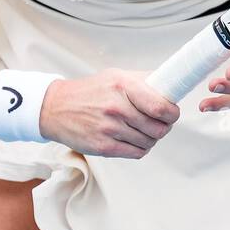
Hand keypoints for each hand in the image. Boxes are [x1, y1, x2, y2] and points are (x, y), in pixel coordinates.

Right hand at [40, 69, 180, 158]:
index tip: (171, 113)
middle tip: (159, 123)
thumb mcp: (116, 76)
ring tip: (143, 130)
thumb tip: (171, 85)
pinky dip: (140, 148)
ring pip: (149, 142)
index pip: (161, 107)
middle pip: (158, 128)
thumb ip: (144, 81)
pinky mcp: (103, 147)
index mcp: (123, 86)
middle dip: (163, 127)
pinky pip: (136, 153)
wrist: (56, 108)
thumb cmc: (90, 91)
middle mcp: (117, 107)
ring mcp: (110, 129)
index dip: (172, 113)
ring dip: (151, 138)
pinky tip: (134, 140)